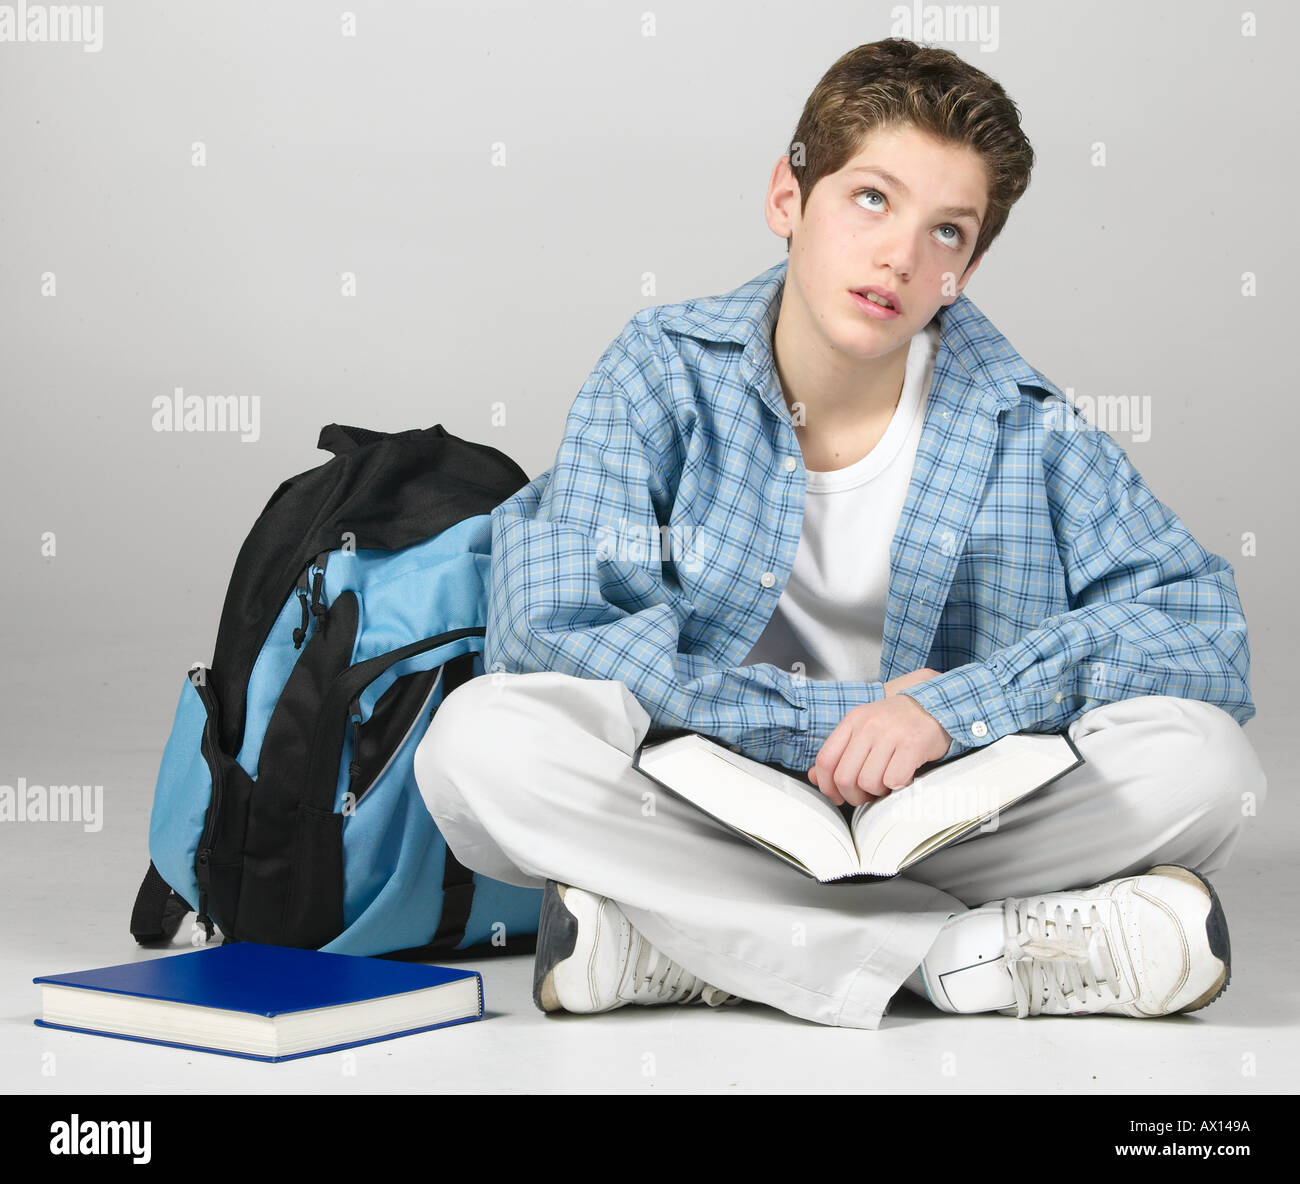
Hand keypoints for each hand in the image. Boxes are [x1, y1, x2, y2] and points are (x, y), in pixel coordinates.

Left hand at [808, 669, 950, 805]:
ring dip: (877, 792)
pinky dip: (896, 788)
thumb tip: (815, 777)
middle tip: (866, 794)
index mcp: (852, 721)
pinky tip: (902, 778)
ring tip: (886, 783)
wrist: (933, 705)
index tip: (837, 796)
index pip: (825, 760)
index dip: (827, 786)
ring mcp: (891, 734)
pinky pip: (894, 780)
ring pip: (868, 782)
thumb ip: (838, 752)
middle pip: (844, 777)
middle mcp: (868, 725)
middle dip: (853, 795)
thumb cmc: (897, 722)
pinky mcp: (913, 744)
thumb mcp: (862, 730)